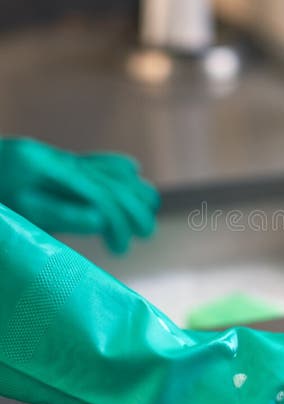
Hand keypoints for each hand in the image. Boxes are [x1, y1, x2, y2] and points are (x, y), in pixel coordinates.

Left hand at [0, 137, 159, 252]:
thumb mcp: (18, 214)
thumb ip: (57, 213)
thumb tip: (100, 217)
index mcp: (40, 166)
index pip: (95, 190)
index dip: (117, 218)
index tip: (123, 247)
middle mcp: (50, 156)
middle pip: (106, 179)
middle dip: (131, 208)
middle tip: (144, 235)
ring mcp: (49, 156)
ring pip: (102, 168)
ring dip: (130, 192)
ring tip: (145, 217)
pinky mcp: (46, 161)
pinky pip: (89, 161)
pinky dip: (114, 169)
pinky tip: (133, 174)